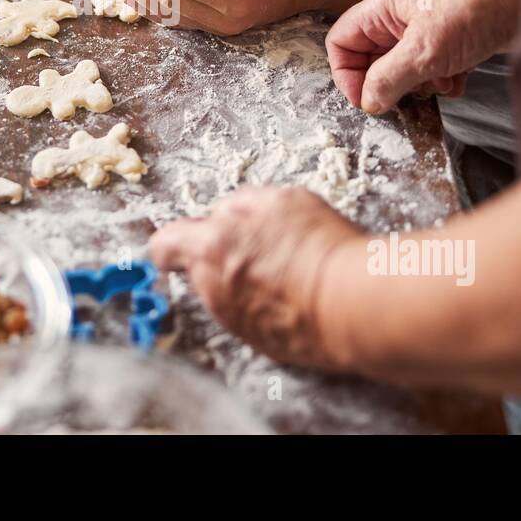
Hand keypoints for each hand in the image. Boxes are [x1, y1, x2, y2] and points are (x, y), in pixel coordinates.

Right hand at [149, 186, 361, 369]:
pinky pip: (275, 203)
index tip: (175, 260)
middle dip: (222, 241)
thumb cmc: (301, 326)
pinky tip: (299, 243)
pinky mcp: (295, 195)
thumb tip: (208, 276)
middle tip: (246, 266)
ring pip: (242, 208)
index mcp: (207, 252)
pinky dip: (281, 218)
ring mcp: (264, 202)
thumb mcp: (238, 319)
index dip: (170, 253)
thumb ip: (213, 286)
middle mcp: (230, 219)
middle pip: (210, 223)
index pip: (166, 241)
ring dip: (250, 225)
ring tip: (276, 254)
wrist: (353, 300)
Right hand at [326, 0, 520, 113]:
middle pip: (371, 59)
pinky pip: (430, 68)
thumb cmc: (473, 9)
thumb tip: (369, 102)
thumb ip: (388, 78)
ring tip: (439, 83)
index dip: (346, 74)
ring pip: (402, 67)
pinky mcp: (448, 41)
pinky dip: (441, 80)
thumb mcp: (423, 51)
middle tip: (405, 95)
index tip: (365, 99)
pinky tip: (457, 80)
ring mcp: (423, 29)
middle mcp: (398, 18)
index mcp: (381, 10)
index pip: (342, 42)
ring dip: (418, 84)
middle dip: (387, 82)